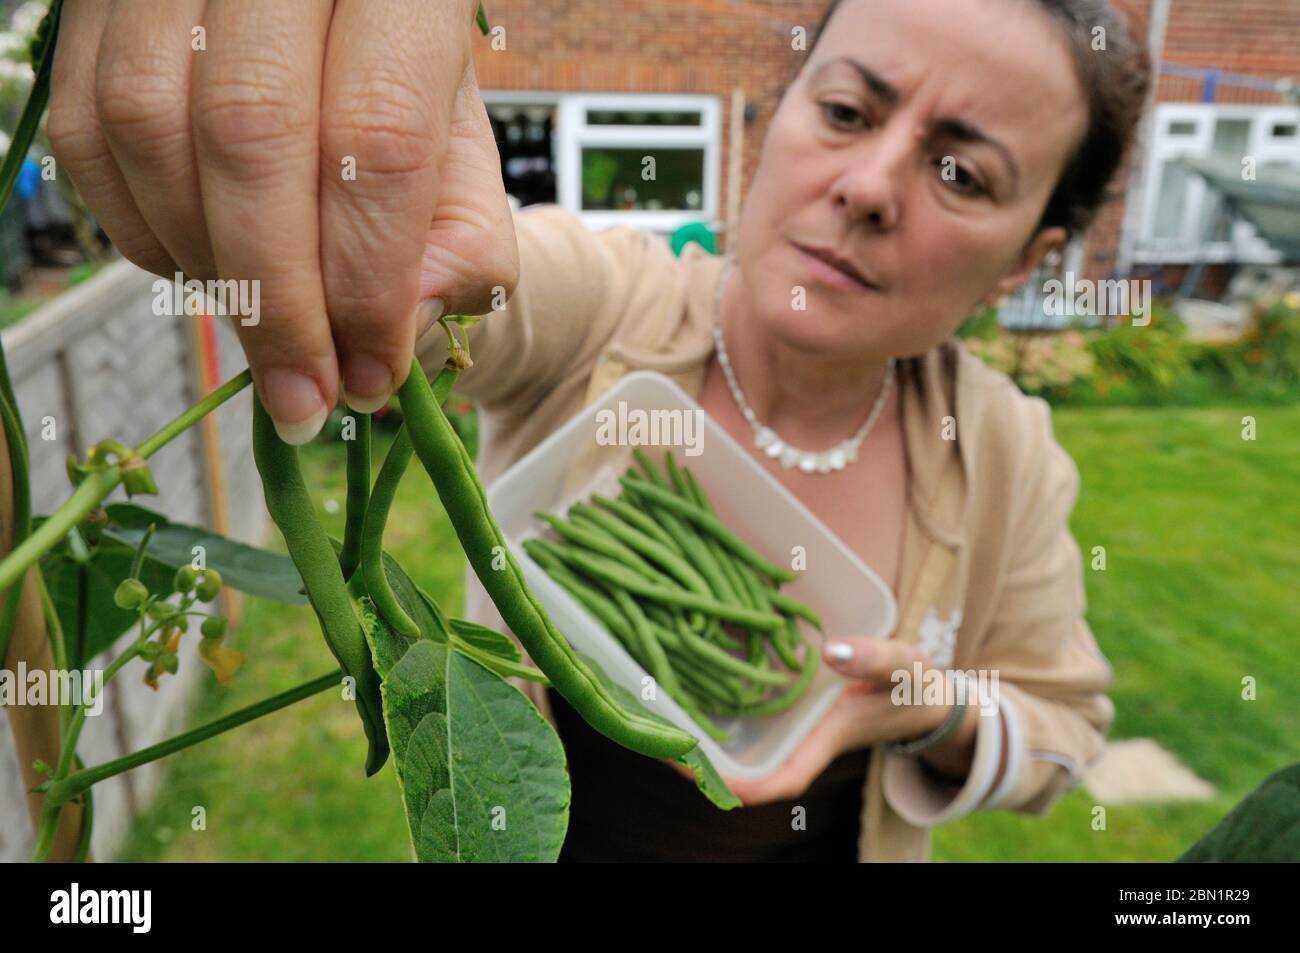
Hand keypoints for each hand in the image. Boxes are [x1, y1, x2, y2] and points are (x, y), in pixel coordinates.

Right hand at [48, 0, 518, 442]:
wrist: (332, 8)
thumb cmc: (397, 80)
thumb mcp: (464, 144)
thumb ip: (463, 236)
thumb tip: (402, 328)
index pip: (374, 142)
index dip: (366, 283)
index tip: (370, 376)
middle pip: (251, 139)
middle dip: (279, 302)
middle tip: (305, 395)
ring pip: (151, 132)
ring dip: (208, 269)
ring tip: (264, 325)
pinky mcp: (90, 5)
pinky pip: (88, 136)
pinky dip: (144, 231)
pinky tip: (205, 263)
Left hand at [667, 636, 978, 804]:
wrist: (917, 691)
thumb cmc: (911, 684)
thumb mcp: (901, 665)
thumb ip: (873, 658)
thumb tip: (832, 651)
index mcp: (825, 740)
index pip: (783, 777)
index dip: (743, 784)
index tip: (705, 778)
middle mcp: (797, 740)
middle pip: (742, 766)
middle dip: (697, 761)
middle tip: (648, 737)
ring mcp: (787, 726)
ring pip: (734, 742)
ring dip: (694, 732)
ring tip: (646, 712)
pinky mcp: (781, 706)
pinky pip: (739, 711)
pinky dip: (709, 700)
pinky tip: (679, 679)